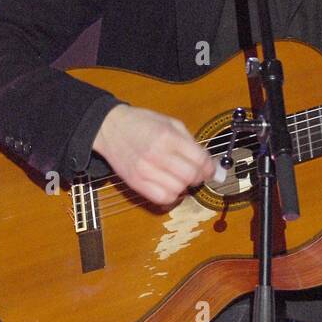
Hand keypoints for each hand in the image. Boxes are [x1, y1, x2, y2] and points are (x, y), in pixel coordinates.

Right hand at [92, 104, 218, 207]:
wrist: (110, 128)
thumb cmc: (143, 123)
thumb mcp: (171, 123)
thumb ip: (191, 142)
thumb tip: (210, 164)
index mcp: (168, 137)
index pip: (199, 159)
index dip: (210, 167)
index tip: (210, 168)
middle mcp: (157, 155)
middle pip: (190, 176)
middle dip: (199, 177)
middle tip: (197, 173)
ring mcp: (145, 171)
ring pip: (178, 189)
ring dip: (185, 186)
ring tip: (181, 178)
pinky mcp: (135, 183)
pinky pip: (161, 198)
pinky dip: (171, 196)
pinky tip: (170, 186)